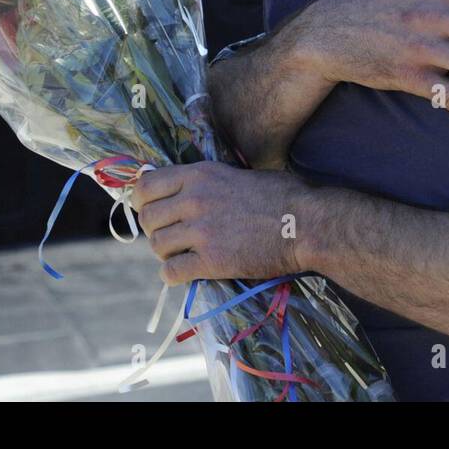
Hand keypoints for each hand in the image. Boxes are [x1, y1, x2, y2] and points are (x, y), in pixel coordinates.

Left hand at [133, 162, 312, 284]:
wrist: (306, 224)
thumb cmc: (282, 195)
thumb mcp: (236, 174)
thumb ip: (205, 181)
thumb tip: (180, 189)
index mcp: (199, 174)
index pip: (146, 186)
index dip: (142, 201)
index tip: (149, 210)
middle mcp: (194, 200)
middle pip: (148, 219)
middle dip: (155, 230)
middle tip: (171, 236)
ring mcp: (201, 231)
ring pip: (157, 246)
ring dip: (166, 253)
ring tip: (183, 254)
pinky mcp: (211, 261)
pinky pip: (171, 272)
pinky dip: (174, 275)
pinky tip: (186, 272)